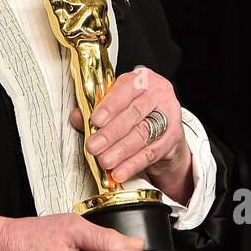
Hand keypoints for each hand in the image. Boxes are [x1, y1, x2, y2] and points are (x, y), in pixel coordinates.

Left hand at [69, 65, 193, 203]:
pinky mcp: (173, 138)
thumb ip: (95, 108)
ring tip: (104, 161)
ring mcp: (169, 115)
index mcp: (142, 79)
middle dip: (111, 133)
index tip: (95, 121)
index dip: (109, 106)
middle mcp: (158, 94)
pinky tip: (120, 171)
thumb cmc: (134, 111)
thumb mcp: (115, 104)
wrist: (163, 128)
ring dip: (121, 151)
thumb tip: (78, 116)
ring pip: (142, 134)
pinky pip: (150, 153)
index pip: (126, 89)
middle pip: (134, 114)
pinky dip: (133, 164)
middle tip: (94, 146)